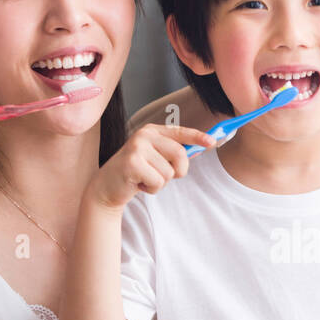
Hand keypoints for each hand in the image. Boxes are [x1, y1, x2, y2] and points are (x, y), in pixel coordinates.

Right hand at [88, 122, 216, 209]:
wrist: (107, 187)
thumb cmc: (136, 174)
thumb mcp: (156, 159)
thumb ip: (174, 153)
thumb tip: (201, 147)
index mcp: (152, 131)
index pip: (180, 132)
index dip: (198, 137)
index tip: (212, 142)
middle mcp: (145, 135)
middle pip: (180, 154)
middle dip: (178, 171)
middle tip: (162, 176)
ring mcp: (137, 147)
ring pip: (169, 171)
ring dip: (161, 182)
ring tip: (145, 179)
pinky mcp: (132, 163)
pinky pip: (158, 182)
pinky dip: (152, 189)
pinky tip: (138, 184)